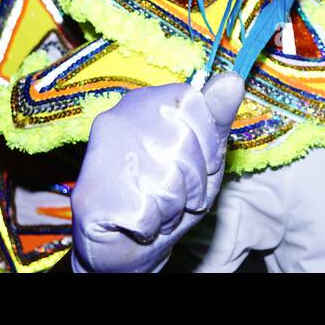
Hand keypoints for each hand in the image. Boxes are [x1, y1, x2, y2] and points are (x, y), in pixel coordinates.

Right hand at [70, 72, 244, 272]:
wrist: (126, 244)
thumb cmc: (169, 193)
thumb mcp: (204, 154)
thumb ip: (217, 118)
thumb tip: (232, 79)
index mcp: (146, 100)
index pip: (193, 102)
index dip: (207, 144)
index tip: (197, 163)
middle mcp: (117, 118)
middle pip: (181, 142)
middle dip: (192, 180)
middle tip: (177, 193)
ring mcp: (100, 155)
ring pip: (166, 180)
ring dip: (173, 206)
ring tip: (158, 207)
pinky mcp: (92, 194)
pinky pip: (148, 211)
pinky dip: (153, 226)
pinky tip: (140, 223)